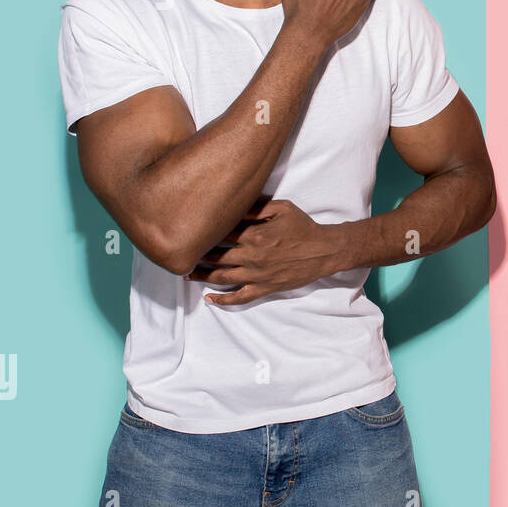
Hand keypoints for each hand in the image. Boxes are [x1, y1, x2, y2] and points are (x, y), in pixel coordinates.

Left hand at [187, 197, 343, 305]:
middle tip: (183, 253)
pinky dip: (223, 300)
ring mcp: (258, 275)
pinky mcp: (265, 288)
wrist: (324, 250)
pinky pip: (240, 297)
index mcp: (255, 236)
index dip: (206, 233)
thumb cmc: (304, 227)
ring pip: (222, 277)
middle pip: (217, 257)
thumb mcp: (282, 208)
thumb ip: (256, 207)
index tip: (193, 231)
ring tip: (187, 274)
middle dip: (198, 255)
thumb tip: (234, 206)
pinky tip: (209, 299)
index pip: (222, 234)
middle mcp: (253, 257)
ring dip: (202, 276)